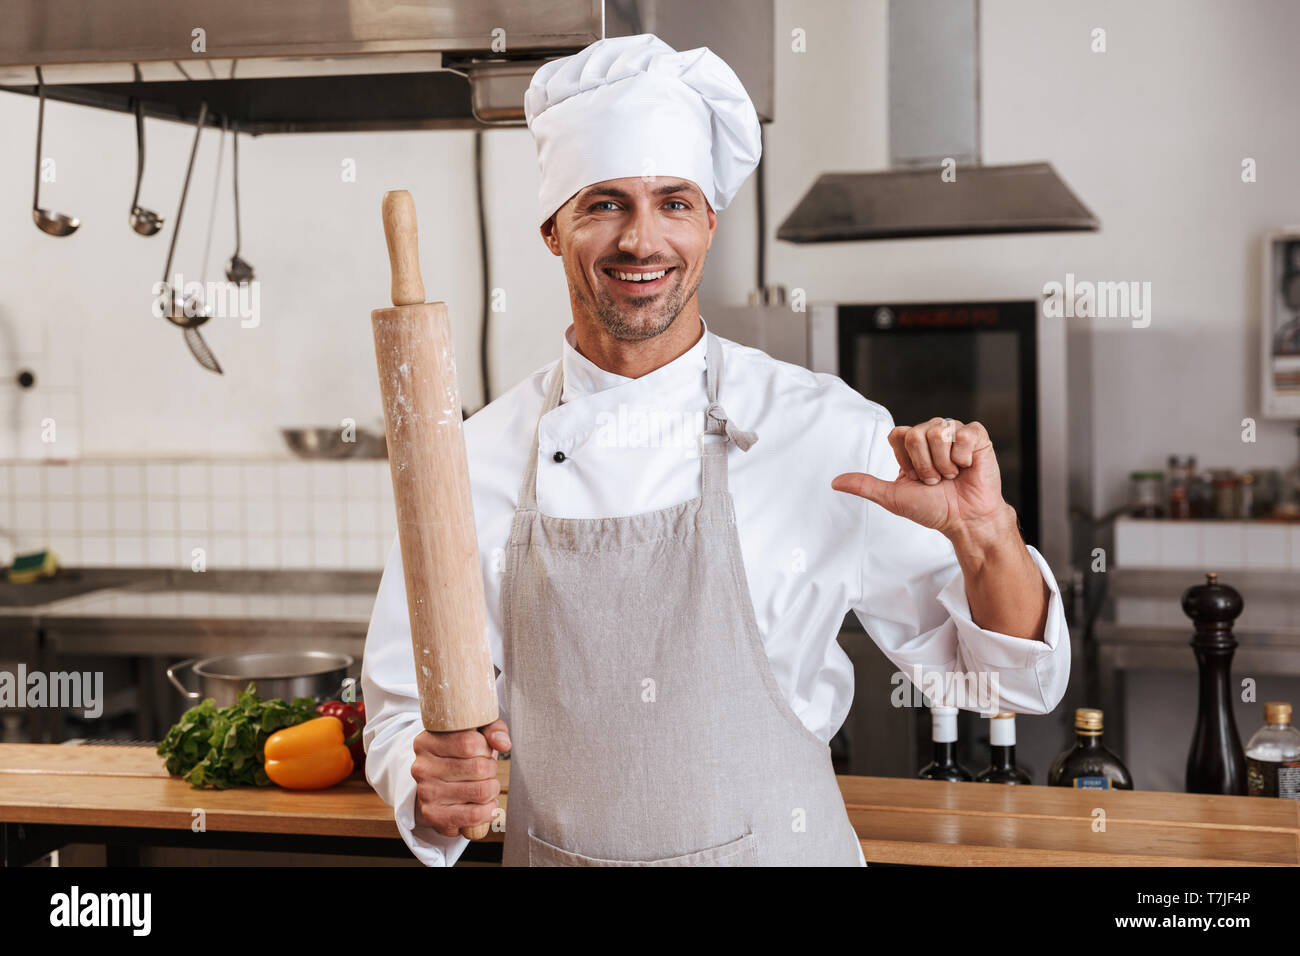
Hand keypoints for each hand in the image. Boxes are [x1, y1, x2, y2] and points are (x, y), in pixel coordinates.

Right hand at [411, 719, 510, 837]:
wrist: (439, 785)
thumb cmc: (462, 754)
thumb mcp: (476, 732)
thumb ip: (493, 730)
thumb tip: (503, 744)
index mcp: (426, 741)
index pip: (469, 742)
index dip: (486, 748)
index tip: (483, 751)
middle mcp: (421, 767)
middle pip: (478, 768)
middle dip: (492, 769)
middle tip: (487, 771)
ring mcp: (426, 793)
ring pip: (481, 791)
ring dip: (492, 789)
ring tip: (486, 786)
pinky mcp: (433, 815)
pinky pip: (474, 814)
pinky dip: (489, 810)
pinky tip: (486, 804)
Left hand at [831, 417, 1009, 538]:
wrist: (965, 519)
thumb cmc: (932, 508)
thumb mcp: (893, 497)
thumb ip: (865, 485)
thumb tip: (834, 482)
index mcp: (911, 444)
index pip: (898, 434)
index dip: (905, 460)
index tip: (914, 477)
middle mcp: (931, 433)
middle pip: (916, 434)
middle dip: (924, 465)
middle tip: (936, 480)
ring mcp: (954, 433)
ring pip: (938, 433)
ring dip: (943, 464)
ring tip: (952, 475)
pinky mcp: (976, 436)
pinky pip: (963, 434)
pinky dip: (962, 457)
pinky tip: (966, 467)